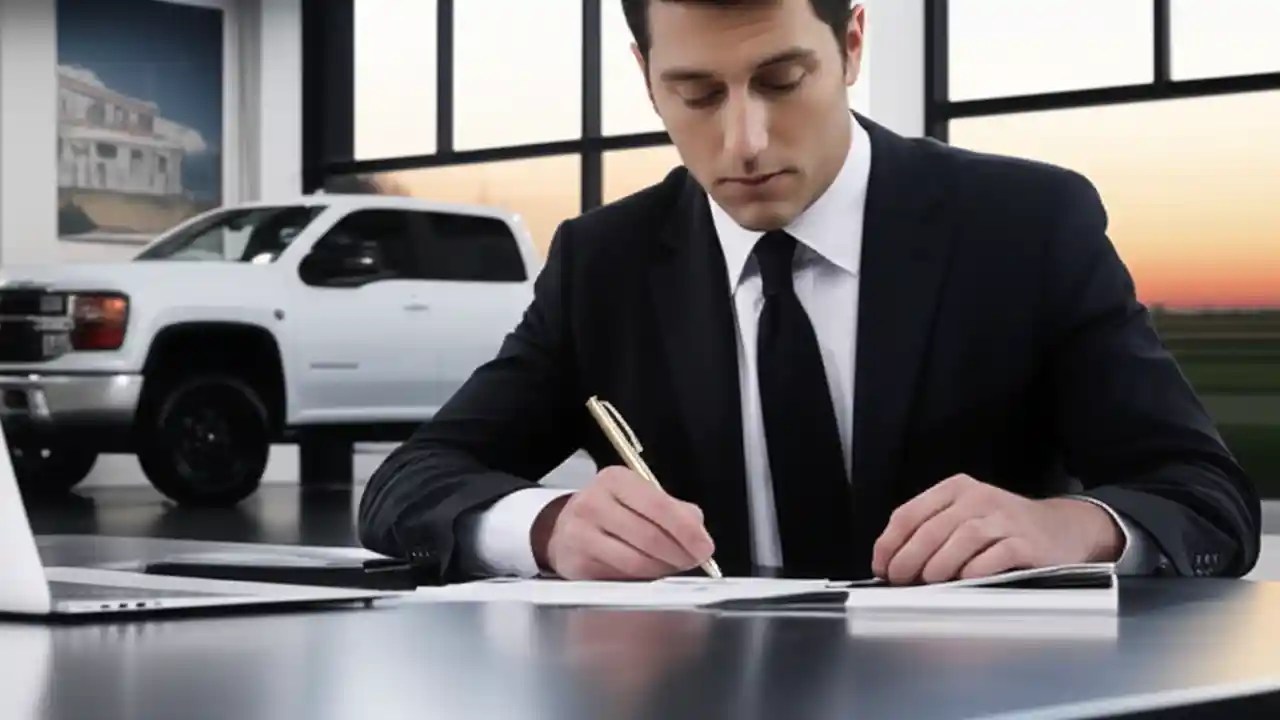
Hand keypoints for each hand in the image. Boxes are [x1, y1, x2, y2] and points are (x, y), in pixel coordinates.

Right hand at [531, 466, 714, 579]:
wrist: (563, 529)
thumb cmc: (611, 511)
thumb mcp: (639, 497)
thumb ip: (673, 509)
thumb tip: (698, 530)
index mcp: (615, 480)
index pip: (658, 505)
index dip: (686, 530)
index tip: (705, 547)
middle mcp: (594, 503)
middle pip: (649, 536)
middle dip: (679, 554)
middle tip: (693, 561)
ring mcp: (582, 534)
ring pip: (637, 561)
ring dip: (664, 569)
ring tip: (674, 567)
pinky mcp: (578, 564)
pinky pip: (622, 577)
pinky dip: (645, 579)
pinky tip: (652, 573)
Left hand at [871, 474, 1124, 584]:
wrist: (1063, 528)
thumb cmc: (1004, 527)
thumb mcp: (964, 516)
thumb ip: (931, 531)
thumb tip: (892, 563)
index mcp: (955, 489)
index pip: (909, 513)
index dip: (889, 543)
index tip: (881, 566)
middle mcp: (978, 498)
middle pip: (932, 528)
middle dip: (908, 559)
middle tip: (900, 580)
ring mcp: (1004, 519)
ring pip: (961, 539)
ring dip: (938, 565)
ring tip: (929, 582)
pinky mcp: (1027, 542)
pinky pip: (995, 556)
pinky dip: (975, 571)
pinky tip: (965, 581)